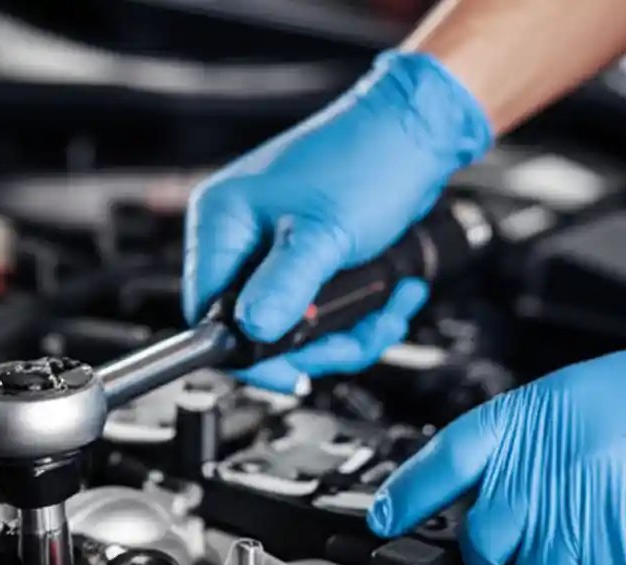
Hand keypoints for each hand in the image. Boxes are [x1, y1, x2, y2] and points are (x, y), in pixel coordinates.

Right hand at [183, 51, 491, 392]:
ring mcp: (274, 242)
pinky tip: (391, 295)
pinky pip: (320, 303)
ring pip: (293, 320)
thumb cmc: (370, 161)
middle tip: (352, 339)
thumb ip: (285, 289)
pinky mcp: (307, 251)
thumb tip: (252, 332)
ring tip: (385, 312)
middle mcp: (240, 231)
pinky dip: (359, 312)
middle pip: (256, 323)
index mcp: (222, 220)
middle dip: (315, 342)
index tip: (290, 369)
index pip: (206, 310)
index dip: (248, 350)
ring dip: (346, 331)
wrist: (419, 132)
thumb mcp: (324, 236)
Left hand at [367, 347, 625, 564]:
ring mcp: (586, 521)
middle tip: (546, 542)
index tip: (386, 516)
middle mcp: (551, 465)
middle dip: (506, 552)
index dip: (407, 492)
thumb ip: (541, 435)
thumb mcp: (602, 391)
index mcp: (538, 414)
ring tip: (611, 546)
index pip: (445, 457)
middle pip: (484, 539)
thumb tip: (501, 479)